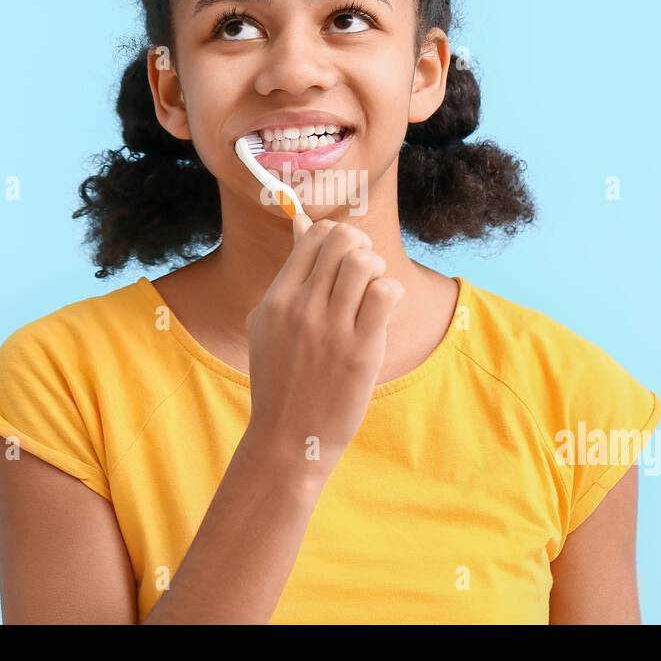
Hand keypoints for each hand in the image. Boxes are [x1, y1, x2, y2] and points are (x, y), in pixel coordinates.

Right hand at [244, 214, 404, 471]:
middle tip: (362, 273)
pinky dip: (390, 294)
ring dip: (376, 269)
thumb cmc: (281, 379)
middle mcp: (301, 308)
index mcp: (276, 298)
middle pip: (342, 240)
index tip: (342, 257)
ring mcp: (331, 329)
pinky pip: (385, 294)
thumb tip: (301, 222)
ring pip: (364, 262)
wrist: (289, 438)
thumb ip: (289, 273)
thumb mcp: (270, 323)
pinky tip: (381, 313)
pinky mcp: (360, 351)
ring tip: (372, 292)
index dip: (336, 235)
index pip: (313, 235)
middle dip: (360, 247)